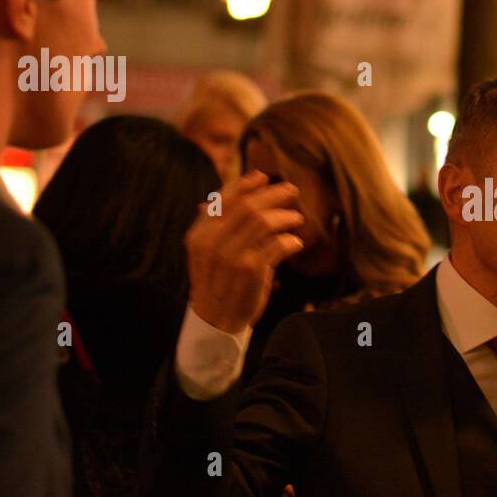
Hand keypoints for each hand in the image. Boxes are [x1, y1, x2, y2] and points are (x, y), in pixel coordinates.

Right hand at [185, 170, 303, 333]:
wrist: (215, 319)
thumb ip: (210, 227)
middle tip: (291, 190)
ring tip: (297, 218)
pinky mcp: (251, 270)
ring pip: (263, 222)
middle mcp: (213, 242)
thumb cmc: (215, 282)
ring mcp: (232, 256)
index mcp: (199, 234)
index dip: (245, 184)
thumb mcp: (204, 253)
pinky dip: (290, 241)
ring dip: (285, 216)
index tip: (263, 177)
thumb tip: (210, 200)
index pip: (223, 200)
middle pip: (248, 207)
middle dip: (272, 194)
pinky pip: (277, 245)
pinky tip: (295, 242)